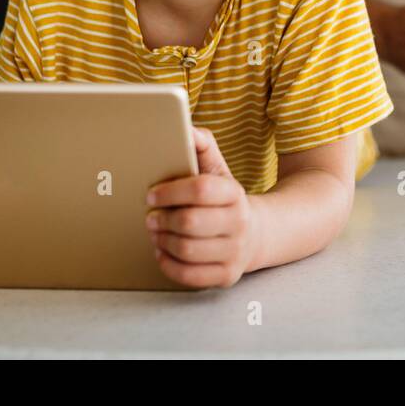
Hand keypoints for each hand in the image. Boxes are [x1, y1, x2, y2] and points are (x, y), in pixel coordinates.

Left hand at [146, 127, 256, 288]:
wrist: (255, 234)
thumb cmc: (224, 200)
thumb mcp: (218, 169)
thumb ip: (202, 145)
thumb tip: (186, 129)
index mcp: (235, 193)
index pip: (201, 189)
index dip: (170, 191)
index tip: (151, 194)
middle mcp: (240, 223)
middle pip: (190, 222)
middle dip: (162, 219)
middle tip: (150, 216)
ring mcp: (235, 252)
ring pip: (187, 250)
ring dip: (162, 241)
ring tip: (155, 232)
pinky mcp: (226, 276)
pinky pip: (190, 276)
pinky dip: (169, 264)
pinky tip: (163, 252)